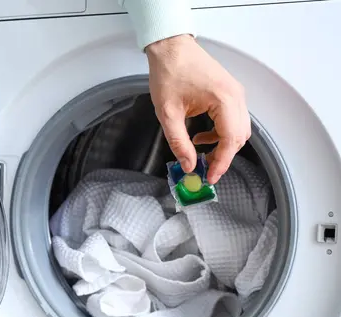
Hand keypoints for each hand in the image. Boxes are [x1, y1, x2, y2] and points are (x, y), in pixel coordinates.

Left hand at [146, 34, 250, 183]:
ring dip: (221, 145)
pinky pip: (232, 120)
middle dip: (223, 157)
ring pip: (238, 130)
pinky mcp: (229, 93)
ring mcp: (235, 93)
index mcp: (224, 100)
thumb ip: (179, 143)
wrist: (171, 48)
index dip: (222, 163)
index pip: (231, 140)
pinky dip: (220, 133)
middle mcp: (236, 96)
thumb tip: (188, 165)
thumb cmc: (169, 73)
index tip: (211, 177)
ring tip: (200, 154)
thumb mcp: (168, 113)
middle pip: (239, 137)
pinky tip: (200, 136)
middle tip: (204, 170)